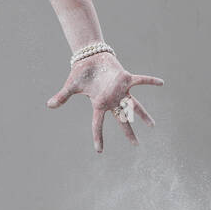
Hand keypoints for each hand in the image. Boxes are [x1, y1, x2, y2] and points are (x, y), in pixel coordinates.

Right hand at [47, 52, 162, 152]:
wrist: (90, 58)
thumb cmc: (80, 73)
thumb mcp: (71, 86)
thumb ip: (62, 97)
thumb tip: (48, 105)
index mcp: (99, 104)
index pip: (97, 124)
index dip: (98, 137)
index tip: (99, 151)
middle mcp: (112, 100)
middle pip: (122, 120)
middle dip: (129, 133)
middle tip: (136, 146)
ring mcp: (120, 91)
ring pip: (134, 106)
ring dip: (143, 115)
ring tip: (153, 126)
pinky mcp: (126, 79)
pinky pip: (140, 81)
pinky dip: (150, 81)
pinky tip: (161, 83)